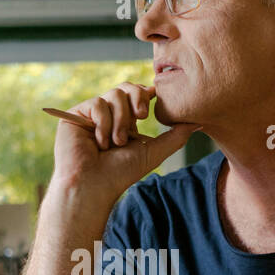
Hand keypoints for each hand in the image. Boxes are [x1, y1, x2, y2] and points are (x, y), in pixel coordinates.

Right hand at [51, 82, 199, 209]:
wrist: (93, 186)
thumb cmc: (121, 173)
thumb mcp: (153, 152)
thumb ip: (176, 136)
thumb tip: (198, 121)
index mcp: (125, 121)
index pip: (138, 95)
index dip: (146, 94)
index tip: (155, 101)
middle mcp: (108, 115)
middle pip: (126, 88)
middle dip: (137, 100)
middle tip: (142, 117)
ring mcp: (91, 114)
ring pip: (113, 94)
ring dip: (120, 120)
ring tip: (116, 143)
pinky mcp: (75, 115)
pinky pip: (96, 103)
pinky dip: (103, 123)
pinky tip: (99, 143)